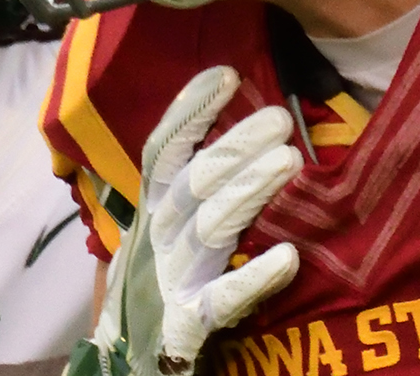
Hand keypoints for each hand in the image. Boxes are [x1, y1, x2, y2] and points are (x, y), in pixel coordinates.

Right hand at [143, 68, 301, 372]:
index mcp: (154, 209)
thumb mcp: (168, 227)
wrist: (130, 360)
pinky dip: (253, 277)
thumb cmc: (164, 281)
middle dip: (235, 146)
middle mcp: (159, 237)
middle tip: (280, 118)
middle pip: (195, 182)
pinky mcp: (187, 324)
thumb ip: (195, 184)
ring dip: (249, 191)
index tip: (227, 73)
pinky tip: (288, 258)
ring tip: (289, 161)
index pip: (163, 149)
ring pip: (210, 227)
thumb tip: (246, 128)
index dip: (190, 109)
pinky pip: (221, 298)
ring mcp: (171, 279)